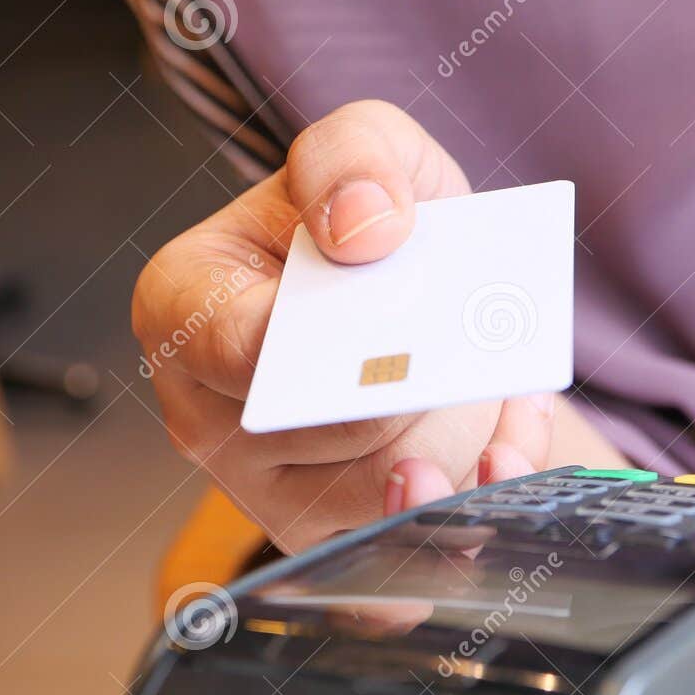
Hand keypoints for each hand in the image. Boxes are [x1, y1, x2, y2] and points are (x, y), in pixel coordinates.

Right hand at [133, 99, 619, 551]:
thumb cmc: (369, 231)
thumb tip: (364, 229)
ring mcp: (263, 493)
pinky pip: (419, 544)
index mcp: (185, 312)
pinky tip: (509, 443)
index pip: (247, 352)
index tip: (402, 306)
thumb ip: (350, 156)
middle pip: (345, 432)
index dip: (340, 342)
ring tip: (486, 372)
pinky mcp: (328, 541)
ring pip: (393, 487)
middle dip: (431, 380)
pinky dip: (487, 488)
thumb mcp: (364, 149)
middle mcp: (206, 419)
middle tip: (457, 332)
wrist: (408, 304)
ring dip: (468, 428)